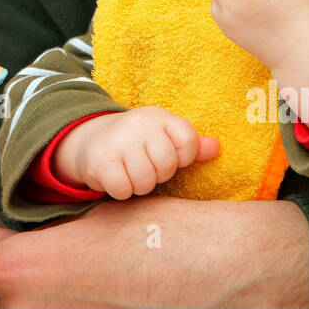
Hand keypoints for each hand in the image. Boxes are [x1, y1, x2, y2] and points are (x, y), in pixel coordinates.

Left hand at [0, 194, 308, 308]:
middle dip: (14, 291)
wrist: (219, 271)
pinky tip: (103, 302)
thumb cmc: (155, 233)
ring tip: (83, 288)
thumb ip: (38, 237)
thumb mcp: (91, 218)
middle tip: (53, 275)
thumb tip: (3, 244)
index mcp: (23, 268)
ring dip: (44, 307)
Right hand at [54, 107, 219, 197]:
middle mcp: (139, 124)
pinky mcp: (101, 161)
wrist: (91, 138)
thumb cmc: (137, 142)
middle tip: (146, 166)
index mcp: (159, 117)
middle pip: (166, 164)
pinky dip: (121, 190)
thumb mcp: (163, 136)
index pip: (188, 139)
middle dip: (158, 174)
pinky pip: (123, 189)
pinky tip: (117, 178)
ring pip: (145, 181)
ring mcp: (118, 141)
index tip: (170, 156)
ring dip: (139, 185)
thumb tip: (217, 148)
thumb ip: (191, 144)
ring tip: (131, 172)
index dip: (183, 157)